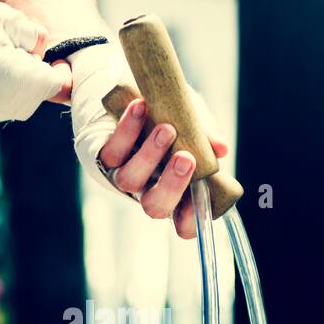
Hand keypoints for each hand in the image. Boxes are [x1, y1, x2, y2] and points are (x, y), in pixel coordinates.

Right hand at [0, 0, 70, 127]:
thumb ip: (28, 32)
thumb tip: (44, 45)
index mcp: (12, 77)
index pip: (51, 84)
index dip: (58, 72)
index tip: (55, 60)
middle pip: (31, 99)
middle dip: (34, 81)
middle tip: (24, 56)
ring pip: (8, 107)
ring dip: (12, 89)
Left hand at [99, 97, 227, 238]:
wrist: (135, 100)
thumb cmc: (171, 119)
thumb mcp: (194, 126)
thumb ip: (205, 138)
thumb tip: (220, 148)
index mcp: (175, 191)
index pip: (183, 223)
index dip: (191, 220)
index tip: (201, 199)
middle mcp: (148, 190)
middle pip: (155, 206)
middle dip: (172, 185)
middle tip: (186, 157)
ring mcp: (124, 175)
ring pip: (130, 180)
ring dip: (150, 155)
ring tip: (167, 128)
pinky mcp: (103, 157)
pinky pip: (112, 151)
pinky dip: (127, 129)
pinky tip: (140, 108)